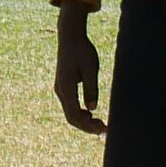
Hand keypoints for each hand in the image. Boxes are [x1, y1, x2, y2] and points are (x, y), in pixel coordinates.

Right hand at [53, 10, 106, 135]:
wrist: (69, 36)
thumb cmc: (82, 50)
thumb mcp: (91, 67)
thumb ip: (91, 88)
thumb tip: (92, 108)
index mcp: (66, 87)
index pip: (75, 114)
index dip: (89, 125)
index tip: (103, 128)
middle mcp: (60, 90)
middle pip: (71, 118)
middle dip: (87, 127)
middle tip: (105, 130)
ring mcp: (60, 89)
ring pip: (70, 113)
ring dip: (84, 122)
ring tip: (101, 125)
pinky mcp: (63, 87)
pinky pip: (70, 106)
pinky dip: (80, 114)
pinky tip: (91, 115)